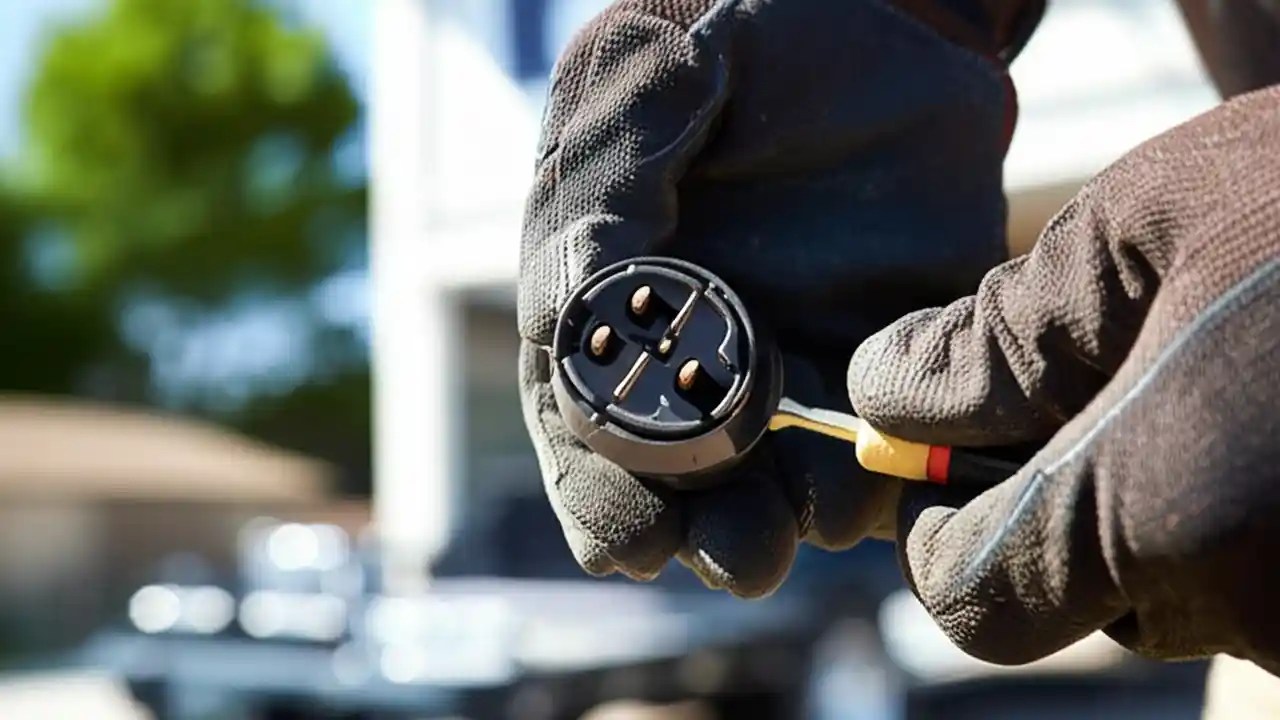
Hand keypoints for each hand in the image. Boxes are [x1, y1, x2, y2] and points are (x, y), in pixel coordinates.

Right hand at [519, 0, 1037, 596]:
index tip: (630, 535)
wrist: (892, 5)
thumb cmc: (745, 18)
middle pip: (674, 473)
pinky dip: (869, 482)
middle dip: (695, 528)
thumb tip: (571, 316)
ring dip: (779, 525)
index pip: (586, 412)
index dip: (600, 484)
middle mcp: (695, 340)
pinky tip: (865, 491)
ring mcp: (793, 354)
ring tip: (792, 539)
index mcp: (617, 287)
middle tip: (731, 554)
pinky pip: (874, 442)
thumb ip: (603, 180)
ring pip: (772, 479)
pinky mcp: (887, 352)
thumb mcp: (651, 71)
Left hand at [849, 86, 1279, 668]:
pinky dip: (1247, 517)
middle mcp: (1263, 606)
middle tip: (1098, 384)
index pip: (972, 604)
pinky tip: (1272, 418)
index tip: (941, 467)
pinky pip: (1270, 584)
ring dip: (1162, 508)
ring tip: (1218, 379)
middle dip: (1059, 504)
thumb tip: (889, 398)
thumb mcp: (1146, 225)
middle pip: (1081, 601)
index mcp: (1168, 516)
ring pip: (1183, 593)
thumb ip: (999, 333)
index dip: (936, 534)